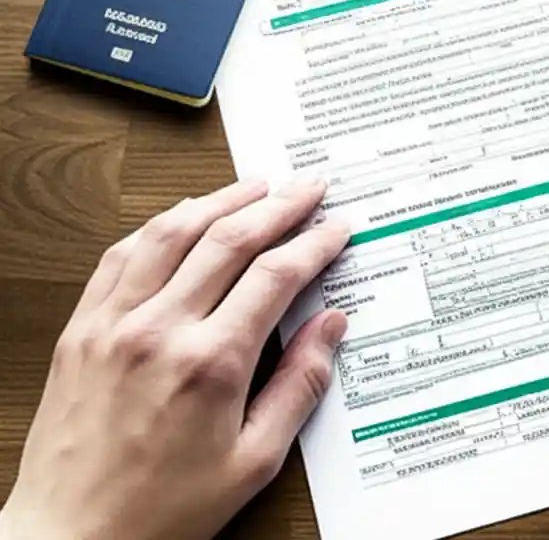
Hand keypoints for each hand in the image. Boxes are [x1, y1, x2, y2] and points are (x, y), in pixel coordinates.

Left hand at [0, 179, 349, 539]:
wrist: (71, 537)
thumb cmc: (163, 510)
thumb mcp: (254, 461)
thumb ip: (299, 386)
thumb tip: (332, 327)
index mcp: (210, 364)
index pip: (275, 276)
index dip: (314, 243)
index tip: (337, 227)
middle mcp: (158, 330)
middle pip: (228, 239)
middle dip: (277, 205)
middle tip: (308, 186)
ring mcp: (112, 324)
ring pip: (171, 233)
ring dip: (218, 200)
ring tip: (254, 184)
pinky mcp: (80, 330)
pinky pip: (120, 256)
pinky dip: (157, 226)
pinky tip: (181, 217)